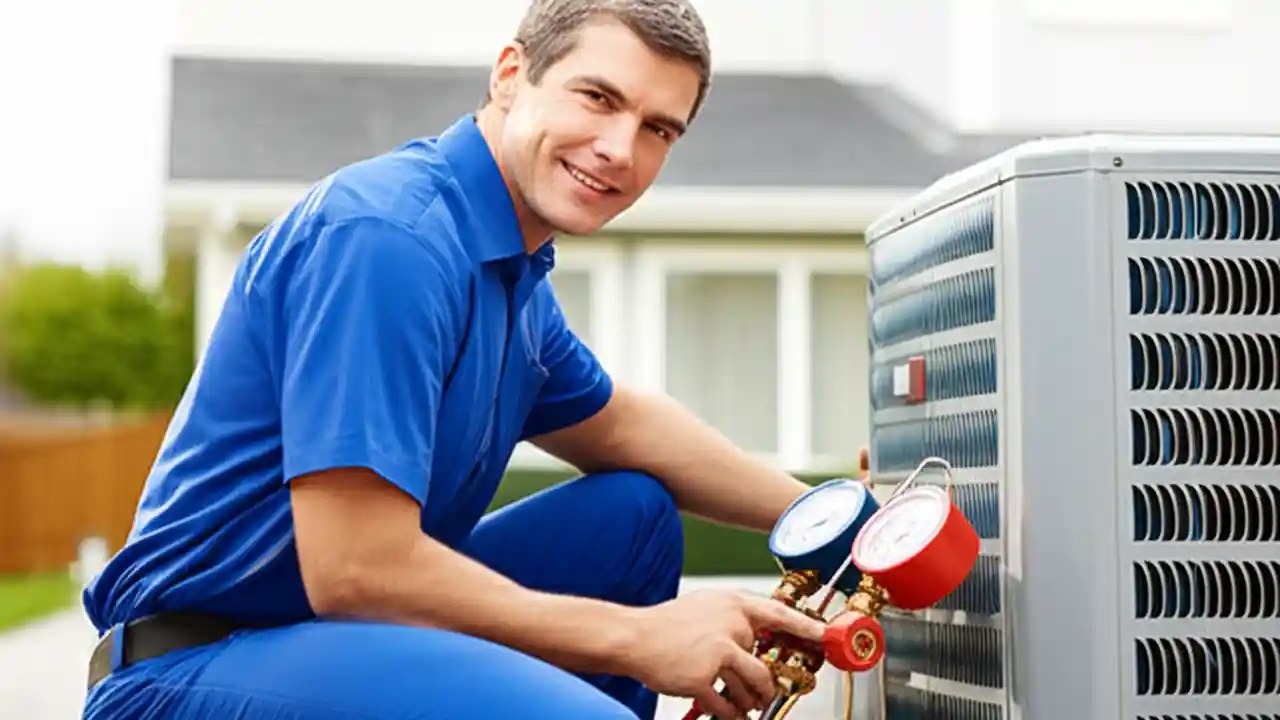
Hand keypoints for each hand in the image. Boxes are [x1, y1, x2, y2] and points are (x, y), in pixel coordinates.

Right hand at [621, 589, 825, 718]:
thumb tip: (755, 639)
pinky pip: (728, 705)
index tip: (824, 636)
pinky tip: (727, 713)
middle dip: (761, 685)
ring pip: (751, 688)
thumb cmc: (665, 624)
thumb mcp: (706, 608)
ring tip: (742, 705)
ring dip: (749, 702)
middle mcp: (731, 626)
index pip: (779, 615)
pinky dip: (730, 714)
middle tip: (760, 693)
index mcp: (733, 605)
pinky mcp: (704, 677)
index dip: (805, 628)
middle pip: (762, 664)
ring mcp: (718, 652)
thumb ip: (733, 621)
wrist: (633, 636)